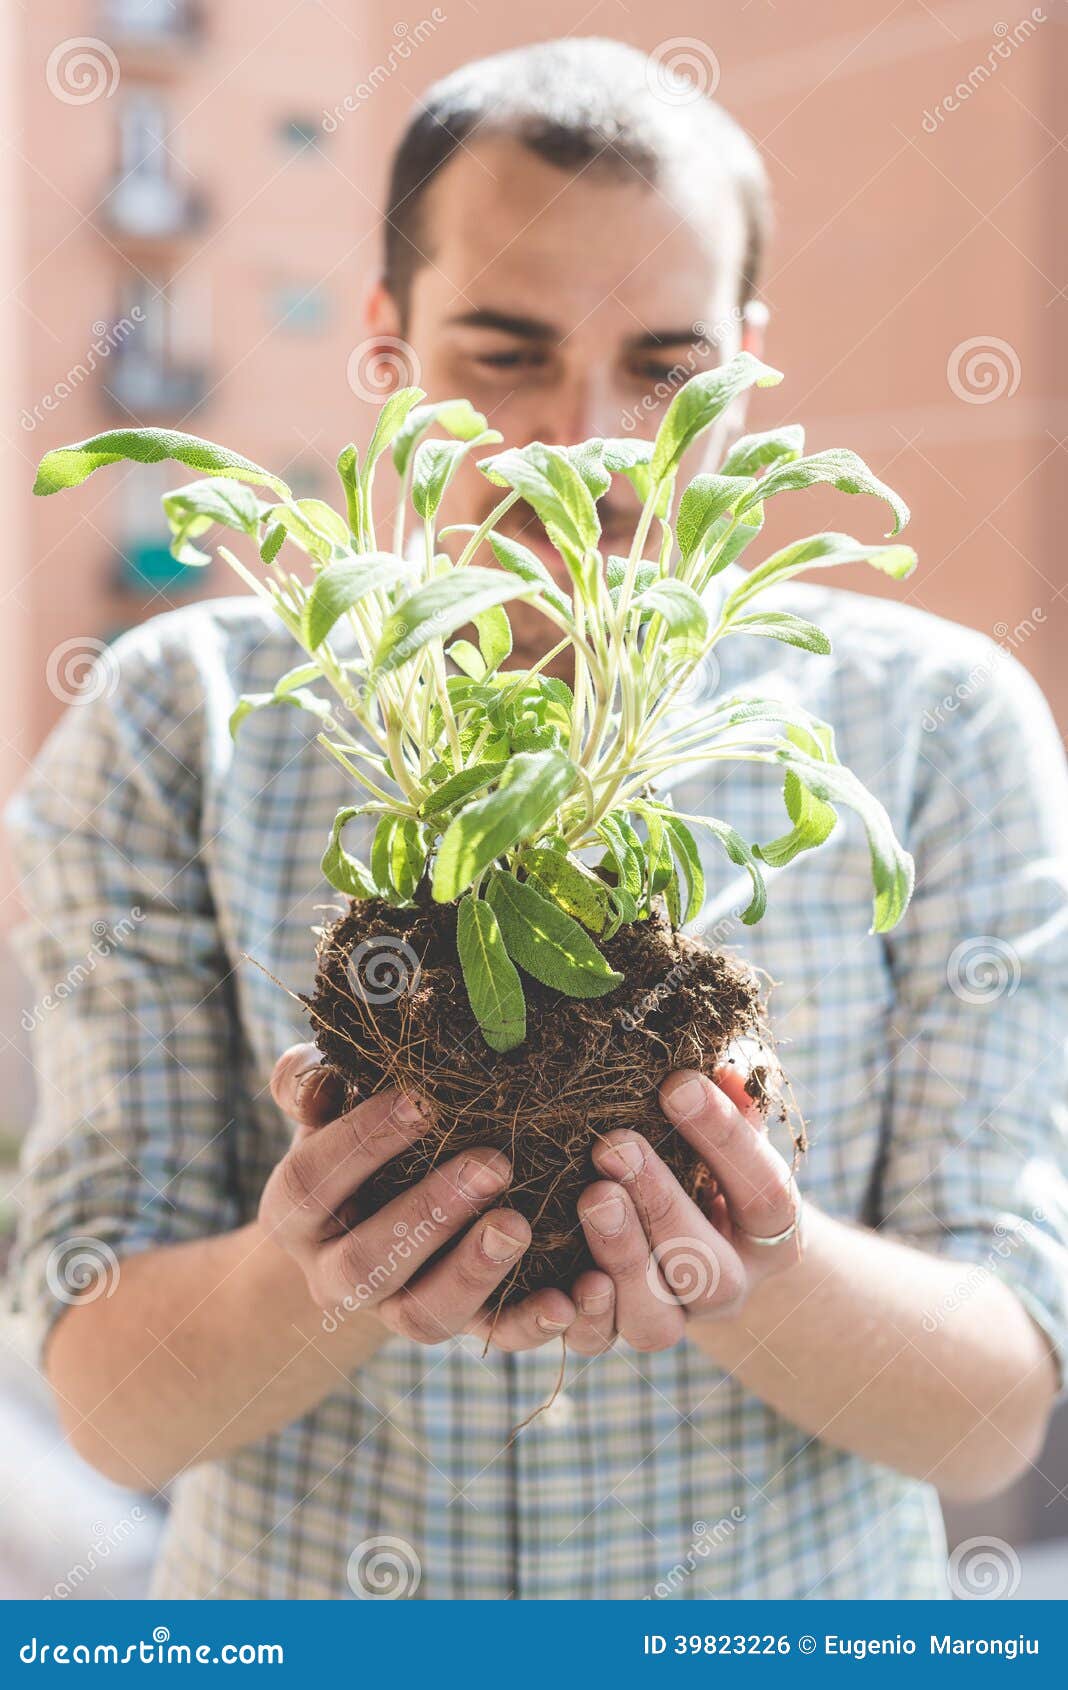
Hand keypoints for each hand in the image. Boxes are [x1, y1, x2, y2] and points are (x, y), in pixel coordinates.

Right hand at [261, 1044, 576, 1351]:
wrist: (375, 1217)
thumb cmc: (359, 1142)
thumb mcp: (328, 1111)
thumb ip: (309, 1085)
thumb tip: (319, 1078)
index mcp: (294, 1216)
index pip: (311, 1183)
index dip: (362, 1142)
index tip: (422, 1101)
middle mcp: (334, 1278)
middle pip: (367, 1263)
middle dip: (429, 1214)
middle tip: (493, 1165)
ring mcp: (393, 1311)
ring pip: (422, 1314)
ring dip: (473, 1271)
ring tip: (519, 1225)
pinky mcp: (455, 1326)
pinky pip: (489, 1341)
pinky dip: (527, 1325)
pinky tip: (565, 1299)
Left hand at [568, 1065, 801, 1354]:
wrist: (703, 1240)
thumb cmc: (712, 1159)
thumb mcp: (737, 1123)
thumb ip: (739, 1095)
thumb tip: (728, 1065)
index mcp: (770, 1230)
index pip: (763, 1190)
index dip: (723, 1138)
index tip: (676, 1085)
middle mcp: (729, 1287)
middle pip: (705, 1266)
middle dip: (659, 1202)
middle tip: (614, 1144)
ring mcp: (674, 1318)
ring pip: (654, 1318)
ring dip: (620, 1256)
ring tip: (591, 1196)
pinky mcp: (617, 1333)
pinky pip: (599, 1344)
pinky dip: (581, 1318)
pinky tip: (561, 1275)